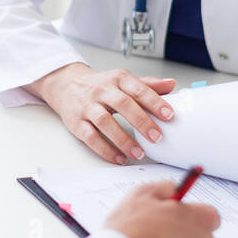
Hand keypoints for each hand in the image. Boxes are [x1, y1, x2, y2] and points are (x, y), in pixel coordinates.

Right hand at [25, 63, 175, 164]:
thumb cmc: (100, 85)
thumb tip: (172, 84)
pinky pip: (90, 137)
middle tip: (157, 137)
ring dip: (123, 139)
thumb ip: (147, 85)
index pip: (138, 89)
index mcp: (117, 79)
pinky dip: (105, 149)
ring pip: (105, 122)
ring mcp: (87, 106)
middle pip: (123, 105)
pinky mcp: (76, 122)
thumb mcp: (123, 80)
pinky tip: (119, 158)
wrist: (66, 85)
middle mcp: (102, 91)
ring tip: (138, 153)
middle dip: (141, 122)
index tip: (169, 115)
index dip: (155, 102)